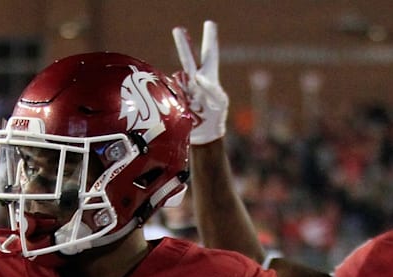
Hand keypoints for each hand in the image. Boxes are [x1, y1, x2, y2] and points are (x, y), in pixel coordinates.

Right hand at [173, 20, 228, 144]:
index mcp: (209, 77)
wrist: (203, 137)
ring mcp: (183, 88)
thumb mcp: (220, 103)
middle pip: (188, 58)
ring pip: (178, 78)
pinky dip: (178, 98)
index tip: (210, 24)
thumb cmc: (216, 118)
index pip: (209, 53)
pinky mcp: (174, 98)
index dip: (210, 38)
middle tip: (178, 29)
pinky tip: (188, 108)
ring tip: (195, 103)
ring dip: (183, 87)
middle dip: (183, 44)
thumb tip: (198, 78)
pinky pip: (172, 92)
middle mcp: (194, 80)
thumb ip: (212, 88)